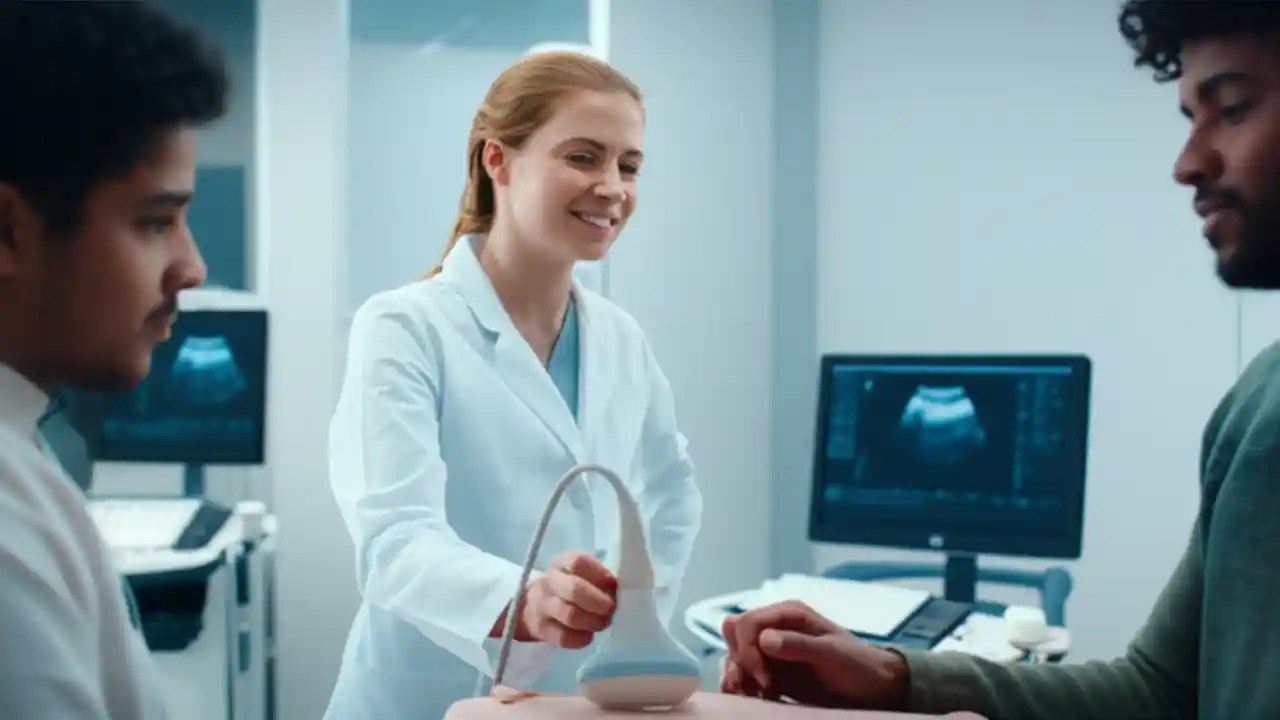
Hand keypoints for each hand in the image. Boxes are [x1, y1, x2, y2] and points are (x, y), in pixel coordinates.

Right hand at [518, 551, 617, 648]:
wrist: (533, 606)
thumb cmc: (568, 587)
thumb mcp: (580, 575)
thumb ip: (599, 579)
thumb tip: (622, 590)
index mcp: (562, 563)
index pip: (578, 562)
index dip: (599, 574)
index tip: (613, 584)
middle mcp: (549, 582)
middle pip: (574, 589)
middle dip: (598, 601)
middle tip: (610, 609)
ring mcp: (542, 606)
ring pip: (569, 615)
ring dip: (592, 621)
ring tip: (603, 623)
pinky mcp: (541, 629)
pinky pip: (563, 637)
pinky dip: (581, 638)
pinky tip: (588, 636)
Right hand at [720, 600, 908, 709]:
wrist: (874, 688)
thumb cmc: (858, 665)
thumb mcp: (832, 654)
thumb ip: (799, 645)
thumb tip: (764, 639)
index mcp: (789, 615)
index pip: (748, 623)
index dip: (748, 650)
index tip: (765, 678)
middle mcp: (776, 628)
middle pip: (735, 635)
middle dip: (738, 661)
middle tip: (754, 687)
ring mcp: (773, 650)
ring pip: (735, 654)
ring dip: (736, 674)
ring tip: (748, 694)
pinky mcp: (773, 671)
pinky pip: (745, 673)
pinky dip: (743, 684)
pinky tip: (755, 697)